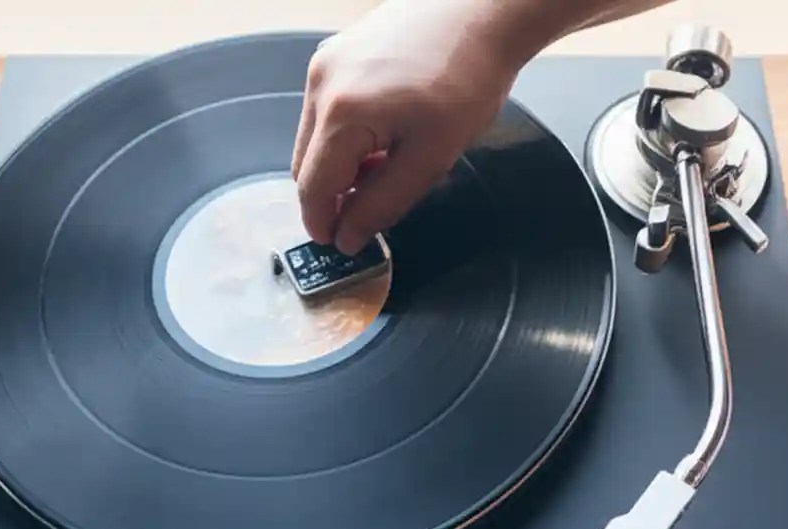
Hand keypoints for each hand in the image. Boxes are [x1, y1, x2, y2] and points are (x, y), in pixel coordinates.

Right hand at [291, 0, 530, 253]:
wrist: (481, 12)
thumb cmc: (467, 78)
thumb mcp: (431, 157)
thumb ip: (383, 203)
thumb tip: (348, 237)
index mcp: (341, 114)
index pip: (313, 188)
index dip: (323, 223)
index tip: (340, 246)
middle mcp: (321, 84)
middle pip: (305, 164)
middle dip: (332, 195)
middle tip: (371, 210)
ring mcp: (325, 63)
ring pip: (314, 138)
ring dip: (340, 164)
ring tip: (388, 166)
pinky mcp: (336, 52)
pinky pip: (326, 109)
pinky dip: (346, 134)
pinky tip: (386, 134)